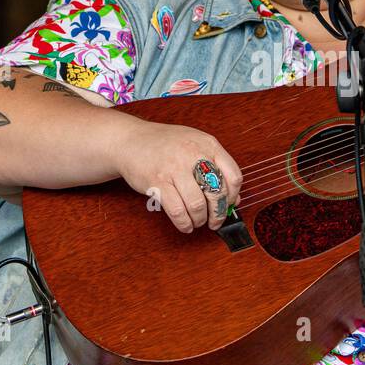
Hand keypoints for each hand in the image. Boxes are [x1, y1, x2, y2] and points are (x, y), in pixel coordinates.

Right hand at [114, 121, 242, 232]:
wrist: (131, 140)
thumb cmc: (165, 144)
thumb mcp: (196, 146)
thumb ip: (216, 168)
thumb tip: (234, 198)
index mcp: (207, 144)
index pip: (233, 175)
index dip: (233, 196)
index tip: (228, 204)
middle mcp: (193, 154)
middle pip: (217, 192)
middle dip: (218, 213)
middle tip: (215, 221)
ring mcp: (174, 168)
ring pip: (197, 205)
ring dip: (200, 220)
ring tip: (198, 221)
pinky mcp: (157, 182)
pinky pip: (177, 211)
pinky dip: (184, 223)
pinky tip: (185, 224)